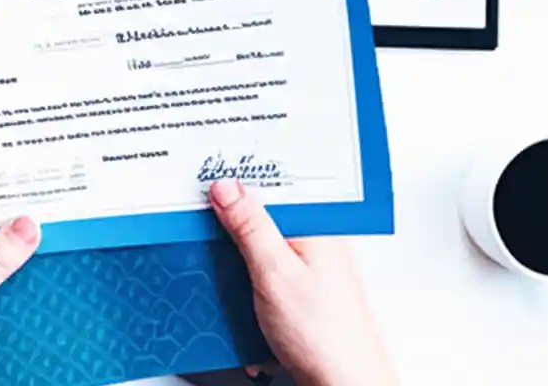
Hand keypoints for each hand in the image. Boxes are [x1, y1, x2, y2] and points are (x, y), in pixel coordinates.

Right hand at [208, 180, 396, 385]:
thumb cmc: (325, 336)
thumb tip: (227, 187)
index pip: (273, 185)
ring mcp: (307, 267)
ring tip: (227, 277)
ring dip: (236, 260)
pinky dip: (245, 284)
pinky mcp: (298, 291)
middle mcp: (315, 241)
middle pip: (262, 215)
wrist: (342, 385)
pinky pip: (262, 273)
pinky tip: (239, 299)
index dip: (237, 182)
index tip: (204, 187)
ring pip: (258, 246)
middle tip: (207, 232)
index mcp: (316, 225)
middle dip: (231, 225)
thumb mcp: (274, 272)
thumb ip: (250, 226)